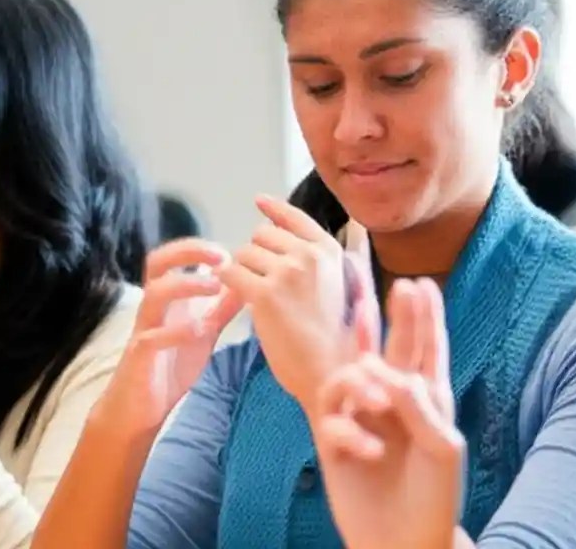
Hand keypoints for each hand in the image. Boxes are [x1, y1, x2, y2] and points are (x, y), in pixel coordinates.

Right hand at [91, 238, 244, 436]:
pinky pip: (152, 337)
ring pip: (155, 293)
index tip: (228, 252)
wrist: (140, 409)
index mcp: (168, 299)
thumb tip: (246, 282)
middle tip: (219, 256)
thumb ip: (221, 309)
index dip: (198, 248)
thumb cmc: (170, 365)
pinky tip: (200, 330)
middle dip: (186, 252)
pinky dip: (177, 331)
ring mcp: (145, 329)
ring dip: (185, 284)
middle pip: (156, 262)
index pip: (173, 258)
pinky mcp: (140, 356)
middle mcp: (154, 307)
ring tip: (214, 287)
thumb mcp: (203, 332)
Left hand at [217, 196, 371, 411]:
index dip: (274, 208)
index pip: (295, 217)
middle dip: (255, 256)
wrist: (329, 374)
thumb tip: (337, 238)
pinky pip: (230, 274)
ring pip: (243, 254)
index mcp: (330, 252)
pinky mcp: (265, 294)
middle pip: (261, 234)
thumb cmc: (336, 341)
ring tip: (258, 301)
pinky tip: (239, 301)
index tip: (259, 201)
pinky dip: (228, 286)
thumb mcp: (346, 289)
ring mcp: (287, 272)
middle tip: (263, 284)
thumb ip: (328, 261)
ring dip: (242, 274)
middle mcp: (309, 256)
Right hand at [314, 277, 464, 548]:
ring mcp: (364, 419)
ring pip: (351, 375)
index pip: (427, 349)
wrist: (403, 542)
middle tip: (397, 286)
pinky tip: (370, 451)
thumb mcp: (440, 449)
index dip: (425, 316)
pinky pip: (332, 418)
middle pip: (391, 348)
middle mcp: (394, 402)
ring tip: (380, 401)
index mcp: (427, 400)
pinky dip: (350, 429)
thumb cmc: (432, 497)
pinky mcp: (337, 443)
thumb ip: (420, 407)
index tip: (422, 284)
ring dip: (363, 380)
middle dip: (395, 317)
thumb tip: (394, 374)